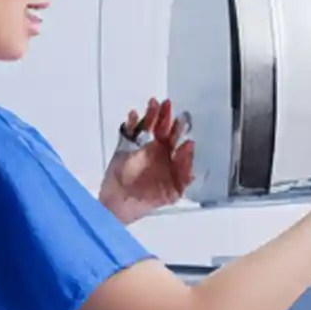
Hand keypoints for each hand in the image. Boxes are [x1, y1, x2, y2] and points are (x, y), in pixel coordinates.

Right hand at [99, 97, 194, 224]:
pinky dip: (131, 122)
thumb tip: (190, 156)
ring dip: (152, 114)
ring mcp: (141, 147)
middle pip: (164, 129)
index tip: (181, 124)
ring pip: (148, 126)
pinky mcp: (125, 147)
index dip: (180, 131)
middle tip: (168, 106)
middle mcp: (157, 151)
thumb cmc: (146, 201)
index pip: (178, 140)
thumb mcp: (172, 193)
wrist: (120, 205)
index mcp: (170, 160)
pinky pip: (129, 130)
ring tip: (154, 104)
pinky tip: (133, 115)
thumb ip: (184, 175)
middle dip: (167, 117)